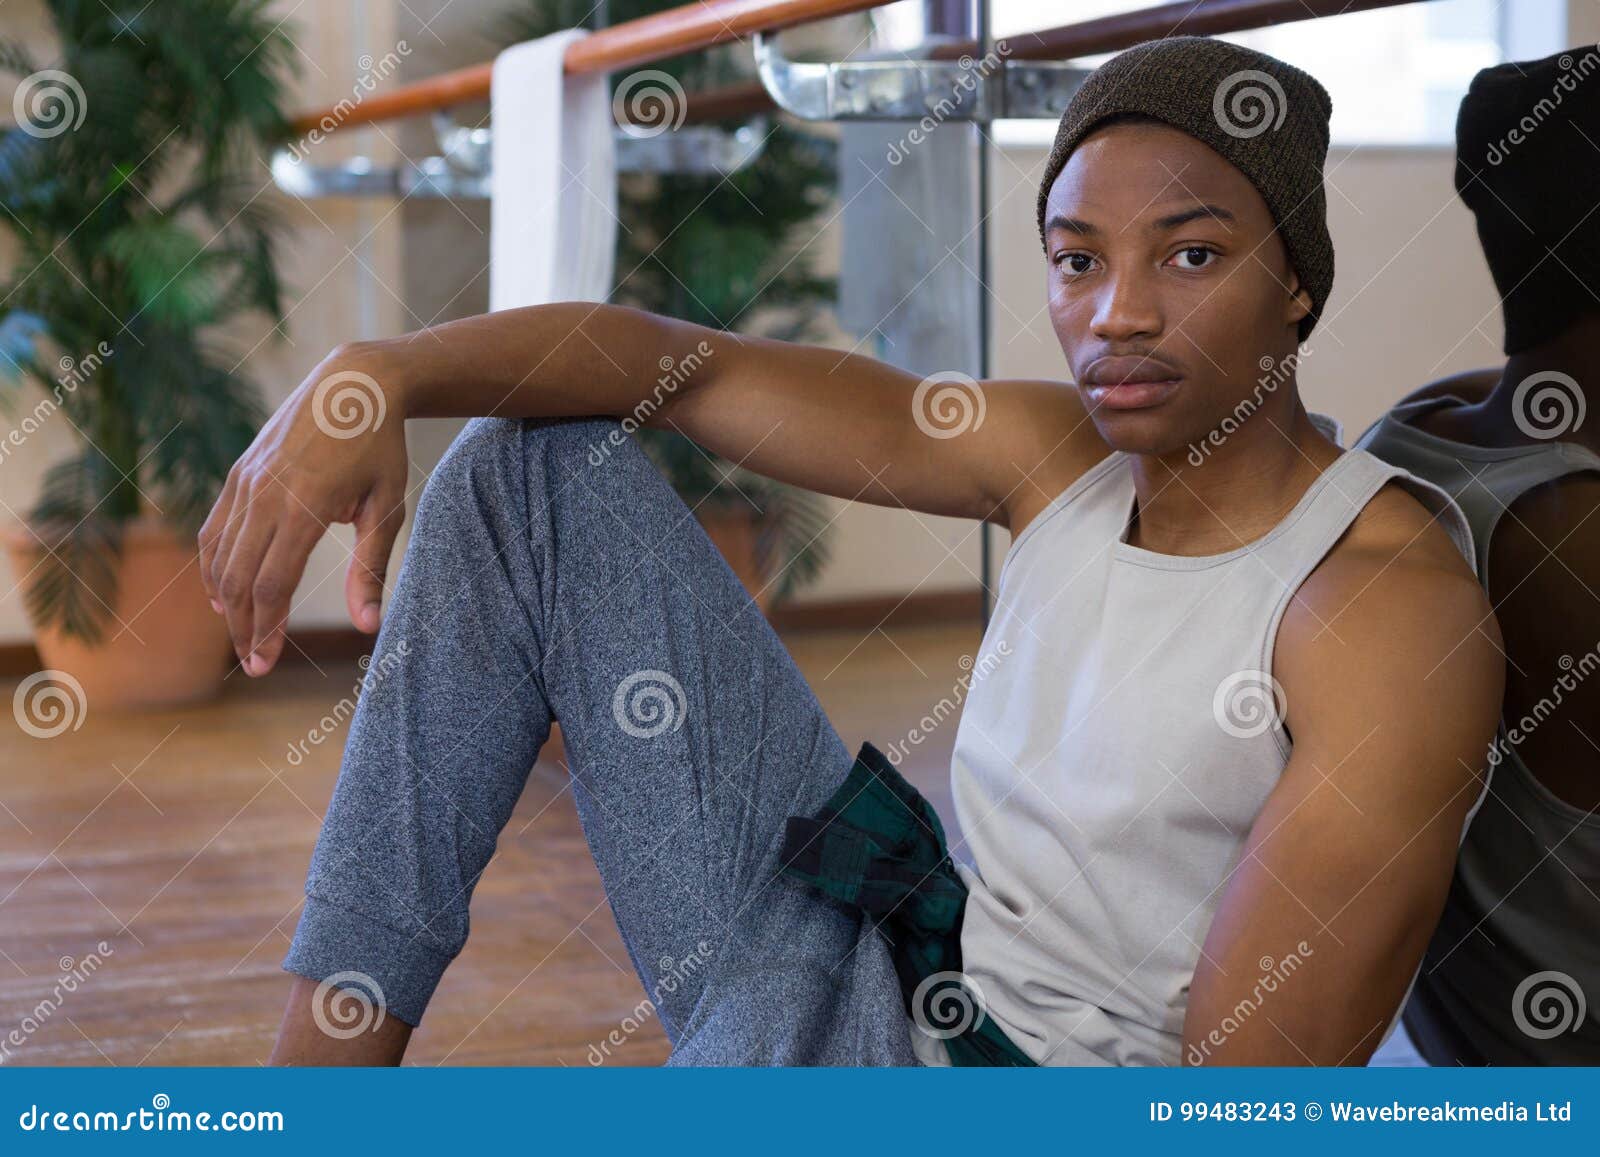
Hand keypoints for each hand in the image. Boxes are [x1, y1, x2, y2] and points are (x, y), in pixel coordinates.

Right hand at [199, 344, 408, 675]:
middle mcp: (265, 495)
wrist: (352, 385)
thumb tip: (370, 626)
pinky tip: (223, 594)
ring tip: (242, 635)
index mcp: (304, 507)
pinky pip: (214, 529)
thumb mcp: (388, 508)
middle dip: (244, 626)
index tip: (265, 663)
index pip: (271, 584)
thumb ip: (371, 569)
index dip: (265, 629)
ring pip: (220, 556)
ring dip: (226, 602)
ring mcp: (246, 482)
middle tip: (255, 663)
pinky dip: (213, 565)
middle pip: (239, 579)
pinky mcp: (238, 474)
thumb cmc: (379, 449)